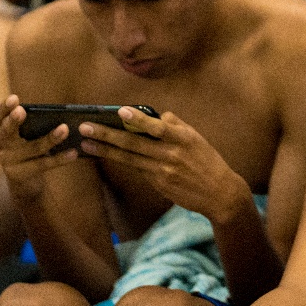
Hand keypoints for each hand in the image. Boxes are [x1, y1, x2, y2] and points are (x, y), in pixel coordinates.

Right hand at [0, 96, 80, 194]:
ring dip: (50, 138)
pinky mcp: (18, 175)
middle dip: (13, 120)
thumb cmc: (31, 150)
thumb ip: (37, 125)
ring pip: (31, 148)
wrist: (26, 182)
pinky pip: (42, 164)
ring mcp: (8, 161)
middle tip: (22, 111)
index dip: (5, 107)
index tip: (14, 98)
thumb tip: (62, 115)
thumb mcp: (30, 136)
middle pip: (7, 131)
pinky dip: (59, 158)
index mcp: (4, 128)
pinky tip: (73, 153)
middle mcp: (2, 143)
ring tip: (65, 129)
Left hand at [75, 109, 249, 223]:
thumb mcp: (196, 138)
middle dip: (107, 134)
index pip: (157, 127)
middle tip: (85, 128)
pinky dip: (121, 161)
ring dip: (105, 150)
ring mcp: (164, 171)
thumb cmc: (207, 161)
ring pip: (129, 158)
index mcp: (183, 138)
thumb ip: (175, 126)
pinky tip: (106, 154)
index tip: (120, 111)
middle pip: (134, 143)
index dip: (138, 119)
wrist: (219, 194)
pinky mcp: (159, 184)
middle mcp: (171, 154)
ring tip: (86, 143)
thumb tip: (157, 116)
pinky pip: (137, 169)